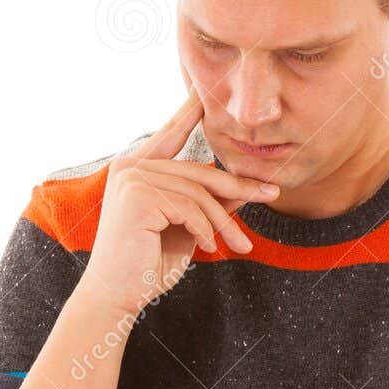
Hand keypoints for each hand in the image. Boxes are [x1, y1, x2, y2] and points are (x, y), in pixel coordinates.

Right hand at [82, 82, 277, 315]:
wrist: (116, 296)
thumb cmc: (147, 265)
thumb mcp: (186, 229)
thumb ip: (207, 204)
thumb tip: (242, 188)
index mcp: (136, 169)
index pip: (170, 135)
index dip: (189, 112)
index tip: (207, 92)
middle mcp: (130, 166)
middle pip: (199, 171)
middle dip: (239, 187)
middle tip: (272, 194)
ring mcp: (132, 178)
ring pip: (199, 192)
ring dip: (224, 222)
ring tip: (238, 245)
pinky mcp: (138, 196)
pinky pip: (189, 207)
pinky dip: (205, 229)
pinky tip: (208, 248)